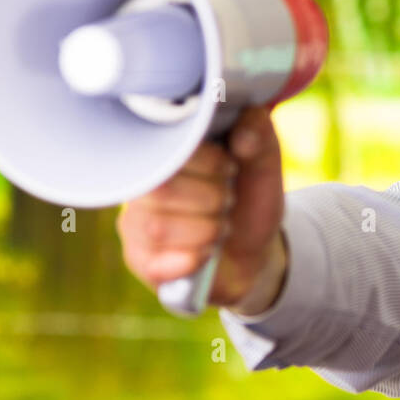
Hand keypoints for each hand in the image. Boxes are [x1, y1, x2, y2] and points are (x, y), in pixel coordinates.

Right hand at [117, 106, 287, 311]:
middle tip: (228, 200)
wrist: (255, 249)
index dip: (208, 161)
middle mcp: (142, 185)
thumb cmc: (250, 197)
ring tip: (221, 226)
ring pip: (159, 228)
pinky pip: (155, 264)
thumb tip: (242, 136)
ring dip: (207, 230)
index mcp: (166, 151)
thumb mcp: (264, 161)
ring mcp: (135, 223)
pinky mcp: (139, 260)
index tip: (231, 167)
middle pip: (162, 190)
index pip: (167, 148)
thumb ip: (259, 135)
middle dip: (212, 198)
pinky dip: (193, 259)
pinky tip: (208, 253)